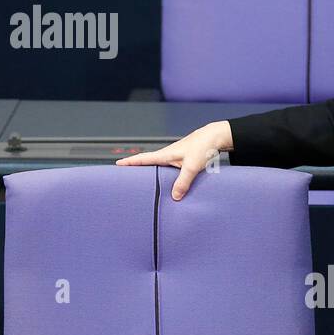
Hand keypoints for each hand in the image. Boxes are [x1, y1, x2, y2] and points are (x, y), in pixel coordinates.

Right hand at [115, 120, 232, 199]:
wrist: (216, 137)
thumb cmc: (203, 147)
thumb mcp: (192, 167)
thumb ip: (183, 182)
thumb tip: (174, 197)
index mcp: (166, 154)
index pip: (143, 159)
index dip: (130, 162)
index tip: (117, 164)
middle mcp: (168, 155)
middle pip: (148, 162)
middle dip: (137, 168)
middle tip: (124, 175)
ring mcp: (176, 157)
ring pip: (159, 167)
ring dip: (151, 172)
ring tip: (143, 182)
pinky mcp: (184, 160)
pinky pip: (170, 169)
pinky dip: (164, 175)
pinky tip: (167, 183)